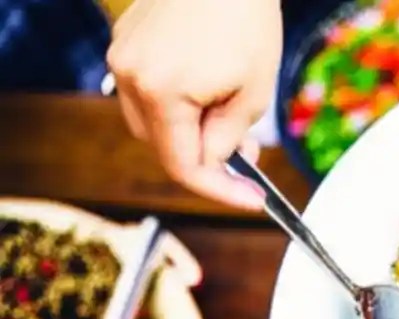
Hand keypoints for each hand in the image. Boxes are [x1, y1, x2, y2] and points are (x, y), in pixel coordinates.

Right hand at [107, 0, 280, 208]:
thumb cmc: (244, 16)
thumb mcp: (253, 90)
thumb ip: (230, 136)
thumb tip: (218, 163)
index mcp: (161, 94)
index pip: (184, 167)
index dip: (220, 190)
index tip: (252, 200)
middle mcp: (131, 77)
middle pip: (164, 146)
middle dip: (207, 158)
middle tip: (248, 155)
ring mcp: (123, 57)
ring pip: (153, 121)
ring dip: (190, 129)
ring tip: (231, 113)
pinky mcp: (126, 42)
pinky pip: (148, 90)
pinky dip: (177, 101)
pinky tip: (209, 85)